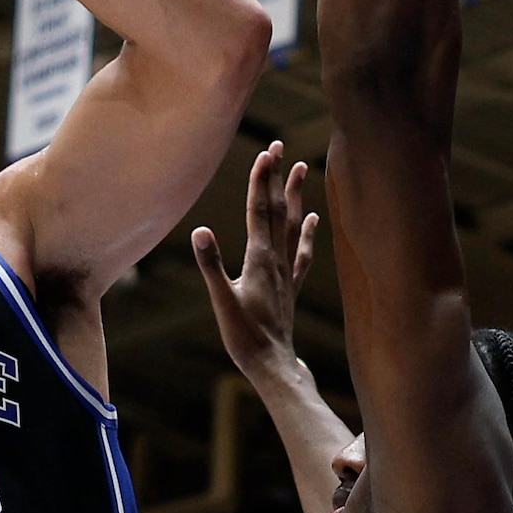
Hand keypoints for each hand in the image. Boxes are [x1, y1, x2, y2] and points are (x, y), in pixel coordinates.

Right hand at [189, 141, 321, 366]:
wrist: (273, 366)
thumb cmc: (244, 337)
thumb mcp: (221, 300)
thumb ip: (211, 265)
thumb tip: (199, 231)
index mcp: (259, 259)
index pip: (259, 211)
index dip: (261, 180)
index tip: (266, 152)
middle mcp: (276, 260)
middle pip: (277, 210)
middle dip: (278, 177)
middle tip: (280, 146)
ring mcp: (286, 272)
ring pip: (293, 226)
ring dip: (296, 196)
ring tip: (302, 169)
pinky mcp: (291, 287)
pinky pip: (303, 253)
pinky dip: (308, 234)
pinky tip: (313, 219)